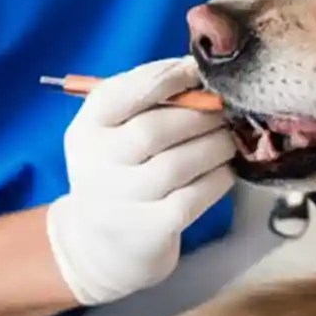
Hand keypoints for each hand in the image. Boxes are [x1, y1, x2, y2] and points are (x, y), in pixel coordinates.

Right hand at [47, 57, 234, 305]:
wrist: (104, 245)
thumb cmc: (121, 170)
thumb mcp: (114, 132)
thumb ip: (146, 99)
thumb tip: (200, 72)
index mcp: (87, 129)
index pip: (121, 94)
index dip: (164, 77)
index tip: (196, 69)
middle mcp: (96, 165)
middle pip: (154, 130)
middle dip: (199, 114)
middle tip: (225, 109)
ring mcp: (122, 201)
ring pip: (179, 163)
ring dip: (215, 144)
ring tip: (229, 138)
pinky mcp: (151, 229)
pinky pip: (195, 196)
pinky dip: (218, 177)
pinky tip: (225, 169)